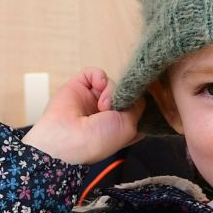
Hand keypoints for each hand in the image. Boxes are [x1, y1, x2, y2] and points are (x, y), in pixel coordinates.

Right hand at [21, 68, 142, 167]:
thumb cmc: (98, 139)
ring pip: (111, 83)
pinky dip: (98, 76)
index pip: (134, 108)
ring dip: (111, 91)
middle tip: (117, 108)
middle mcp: (106, 113)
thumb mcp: (129, 127)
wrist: (67, 137)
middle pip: (124, 93)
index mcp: (118, 127)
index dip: (139, 102)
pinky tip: (98, 86)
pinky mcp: (79, 86)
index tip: (144, 102)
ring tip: (103, 106)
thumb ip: (137, 107)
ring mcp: (92, 99)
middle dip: (126, 96)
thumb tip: (135, 93)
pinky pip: (94, 73)